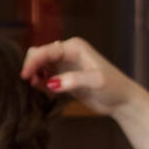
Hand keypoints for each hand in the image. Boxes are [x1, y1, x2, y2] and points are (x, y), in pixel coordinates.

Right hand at [20, 37, 138, 116]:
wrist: (122, 101)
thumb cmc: (114, 88)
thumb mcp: (96, 82)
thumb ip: (74, 80)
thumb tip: (52, 83)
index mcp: (74, 47)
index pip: (46, 50)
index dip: (33, 61)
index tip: (25, 76)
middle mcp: (68, 52)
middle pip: (39, 54)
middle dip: (32, 66)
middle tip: (30, 82)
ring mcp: (65, 65)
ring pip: (40, 64)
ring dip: (35, 74)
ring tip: (37, 85)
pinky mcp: (65, 77)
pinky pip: (45, 76)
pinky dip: (41, 81)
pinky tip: (45, 90)